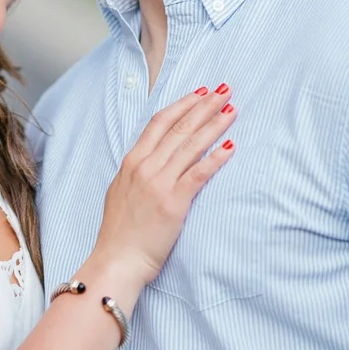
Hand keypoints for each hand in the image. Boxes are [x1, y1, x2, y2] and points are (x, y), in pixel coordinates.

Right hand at [89, 85, 236, 285]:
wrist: (117, 259)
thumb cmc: (120, 232)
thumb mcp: (120, 191)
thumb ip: (136, 172)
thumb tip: (151, 159)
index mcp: (131, 162)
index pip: (159, 123)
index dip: (182, 105)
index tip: (200, 93)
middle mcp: (144, 167)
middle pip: (179, 128)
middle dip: (204, 106)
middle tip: (224, 90)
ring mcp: (159, 183)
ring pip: (190, 145)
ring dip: (214, 125)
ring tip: (231, 110)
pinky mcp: (174, 203)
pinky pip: (198, 174)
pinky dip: (215, 158)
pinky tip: (230, 146)